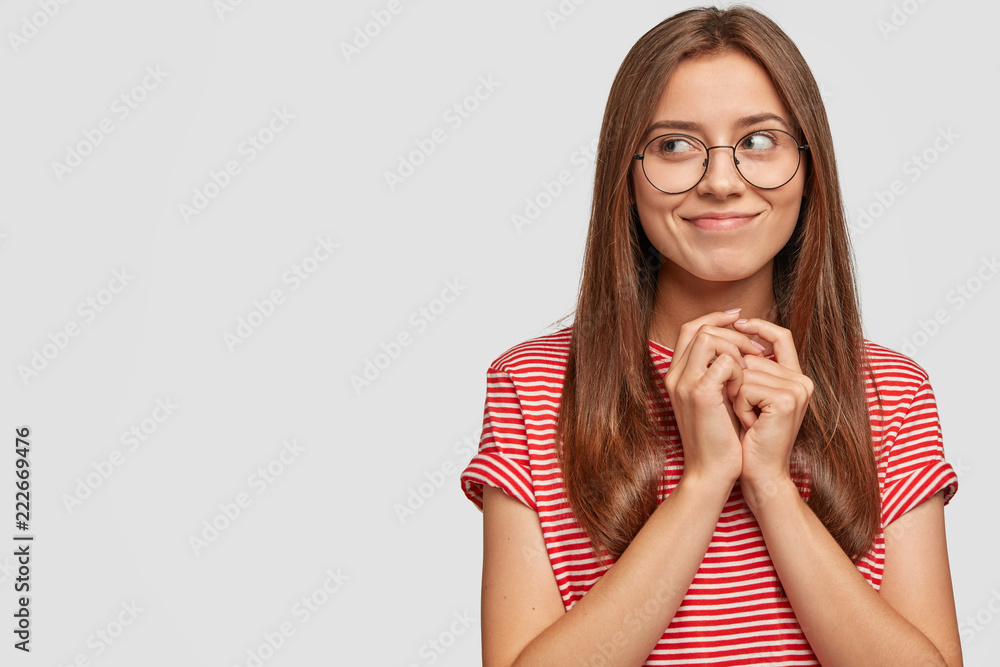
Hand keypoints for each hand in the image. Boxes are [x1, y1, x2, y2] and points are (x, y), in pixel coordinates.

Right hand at [663, 310, 765, 488]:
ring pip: (709, 337)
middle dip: (732, 332)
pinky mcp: (700, 393)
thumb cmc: (720, 440)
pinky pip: (724, 361)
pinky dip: (741, 370)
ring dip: (736, 347)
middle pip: (698, 327)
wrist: (711, 473)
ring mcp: (684, 383)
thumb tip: (743, 350)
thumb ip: (721, 374)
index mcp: (677, 375)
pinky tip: (746, 390)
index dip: (715, 318)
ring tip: (752, 369)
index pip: (690, 329)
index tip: (740, 318)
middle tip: (756, 350)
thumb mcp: (718, 400)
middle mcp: (675, 375)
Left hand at [729, 318, 812, 500]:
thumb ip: (749, 370)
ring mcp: (797, 389)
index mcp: (795, 378)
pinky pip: (745, 386)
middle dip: (735, 381)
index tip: (736, 322)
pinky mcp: (786, 400)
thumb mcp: (748, 398)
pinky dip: (739, 406)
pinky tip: (750, 424)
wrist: (758, 474)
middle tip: (745, 413)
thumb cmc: (747, 438)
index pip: (781, 336)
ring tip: (747, 420)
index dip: (758, 326)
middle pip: (752, 356)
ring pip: (745, 371)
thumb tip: (729, 335)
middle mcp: (801, 380)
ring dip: (735, 396)